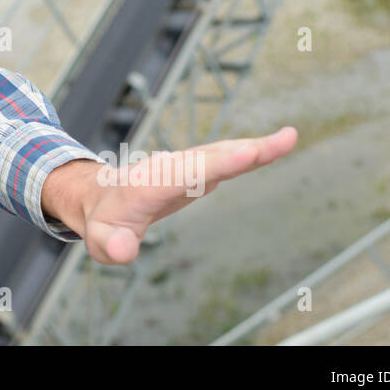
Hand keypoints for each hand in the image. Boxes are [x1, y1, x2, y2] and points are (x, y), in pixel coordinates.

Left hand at [41, 127, 297, 264]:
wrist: (101, 197)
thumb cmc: (104, 222)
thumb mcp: (101, 240)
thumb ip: (111, 245)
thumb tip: (122, 250)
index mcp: (146, 186)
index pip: (181, 175)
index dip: (213, 165)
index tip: (243, 154)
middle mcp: (168, 168)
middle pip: (209, 158)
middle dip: (243, 151)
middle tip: (283, 140)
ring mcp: (184, 165)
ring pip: (220, 153)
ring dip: (254, 147)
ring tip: (288, 138)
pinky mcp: (197, 168)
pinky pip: (226, 159)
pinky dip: (250, 153)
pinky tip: (275, 146)